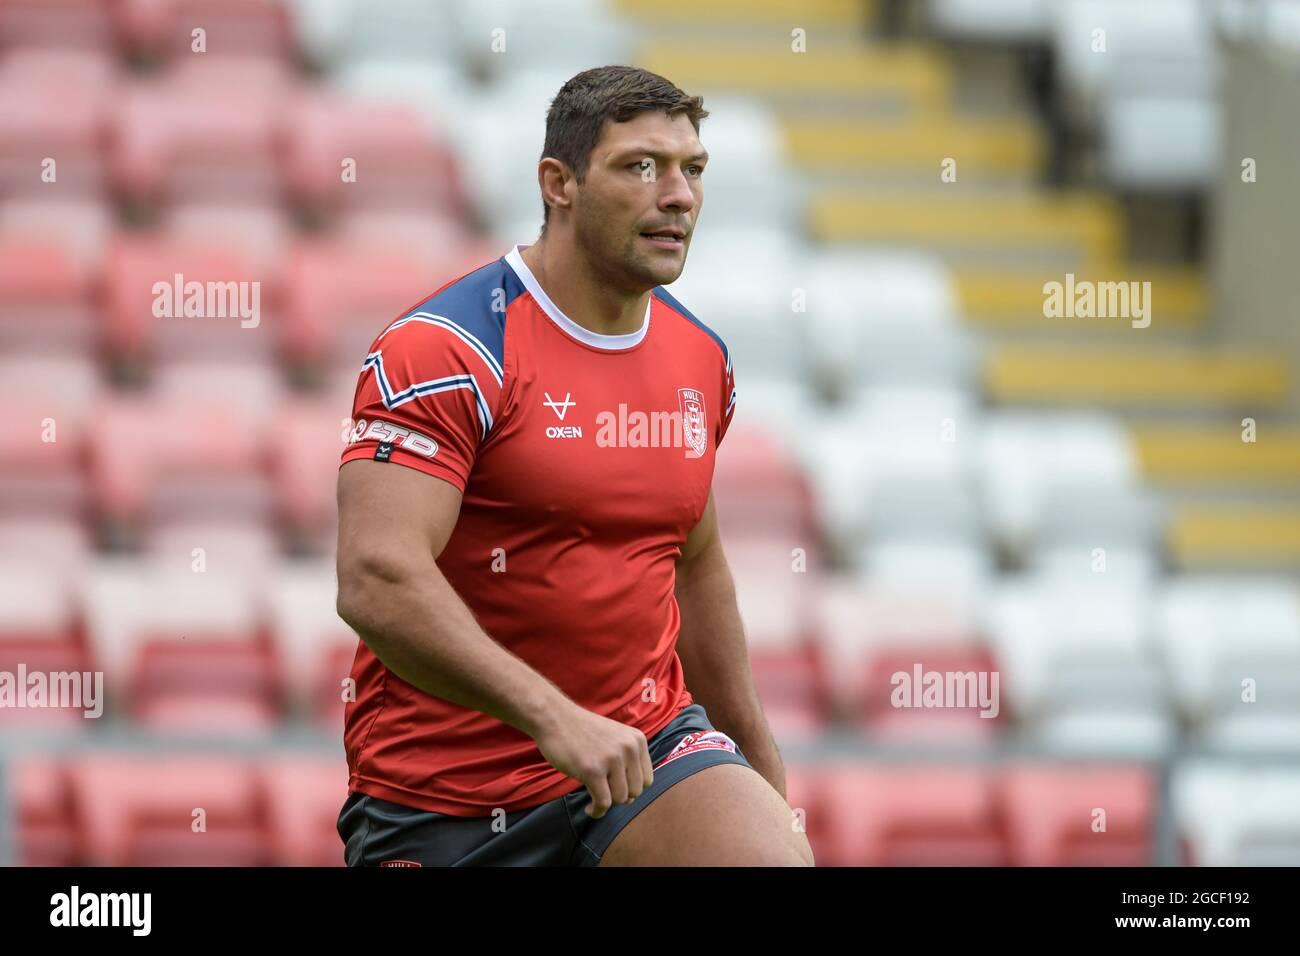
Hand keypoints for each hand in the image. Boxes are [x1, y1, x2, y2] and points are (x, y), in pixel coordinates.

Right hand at [534, 704, 654, 817]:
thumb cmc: (581, 731)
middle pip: (635, 792)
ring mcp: (611, 759)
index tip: (615, 789)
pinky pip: (603, 802)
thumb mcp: (614, 737)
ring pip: (620, 799)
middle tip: (603, 793)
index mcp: (637, 740)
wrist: (554, 717)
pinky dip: (596, 811)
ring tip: (594, 800)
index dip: (631, 789)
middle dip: (619, 797)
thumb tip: (631, 799)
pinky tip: (589, 809)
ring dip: (606, 804)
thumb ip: (627, 760)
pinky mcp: (592, 770)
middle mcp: (628, 748)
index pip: (647, 780)